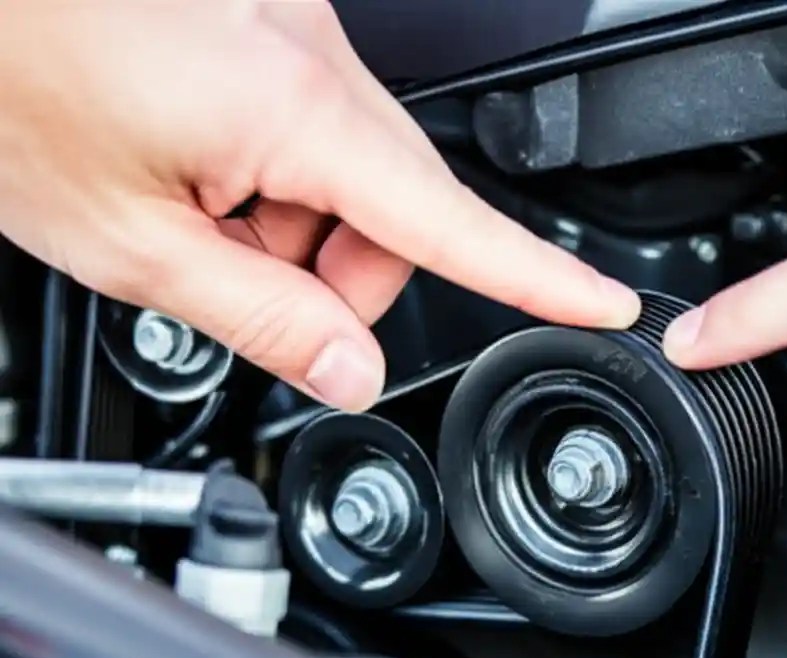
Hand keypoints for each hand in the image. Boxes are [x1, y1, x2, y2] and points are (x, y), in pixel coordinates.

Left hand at [0, 2, 638, 411]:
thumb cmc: (7, 79)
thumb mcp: (128, 240)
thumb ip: (261, 317)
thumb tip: (352, 369)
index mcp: (289, 106)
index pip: (448, 219)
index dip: (537, 276)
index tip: (602, 302)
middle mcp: (310, 48)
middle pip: (399, 200)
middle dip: (344, 268)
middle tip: (254, 285)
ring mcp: (291, 22)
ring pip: (357, 164)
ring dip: (303, 219)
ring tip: (200, 214)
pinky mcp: (268, 15)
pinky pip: (317, 116)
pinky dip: (279, 167)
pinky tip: (201, 166)